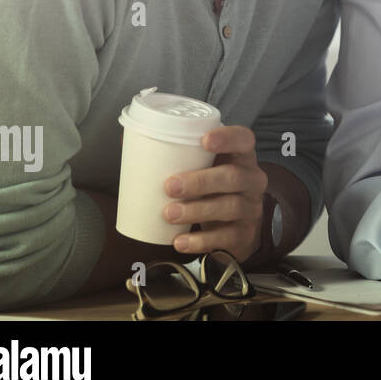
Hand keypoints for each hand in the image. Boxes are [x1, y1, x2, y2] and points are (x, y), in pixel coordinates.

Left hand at [164, 125, 268, 260]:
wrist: (233, 227)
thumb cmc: (211, 189)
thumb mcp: (202, 170)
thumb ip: (176, 155)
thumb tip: (128, 141)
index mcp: (241, 157)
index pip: (244, 140)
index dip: (228, 138)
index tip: (204, 140)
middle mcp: (252, 180)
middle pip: (234, 176)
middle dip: (201, 181)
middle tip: (169, 186)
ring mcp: (251, 209)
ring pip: (230, 207)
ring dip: (197, 211)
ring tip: (168, 214)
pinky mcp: (244, 235)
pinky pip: (226, 238)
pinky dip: (201, 241)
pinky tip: (179, 241)